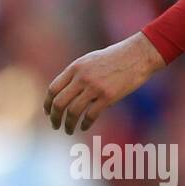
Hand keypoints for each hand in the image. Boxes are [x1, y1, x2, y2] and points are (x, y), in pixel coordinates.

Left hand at [45, 32, 165, 134]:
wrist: (137, 55)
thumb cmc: (114, 58)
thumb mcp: (90, 61)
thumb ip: (77, 75)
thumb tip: (67, 94)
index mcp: (75, 68)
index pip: (53, 89)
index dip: (47, 103)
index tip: (47, 112)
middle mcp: (81, 77)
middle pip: (59, 102)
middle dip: (54, 117)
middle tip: (55, 125)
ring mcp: (94, 87)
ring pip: (73, 111)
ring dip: (68, 124)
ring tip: (68, 130)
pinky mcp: (108, 96)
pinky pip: (90, 115)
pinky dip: (85, 124)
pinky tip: (84, 127)